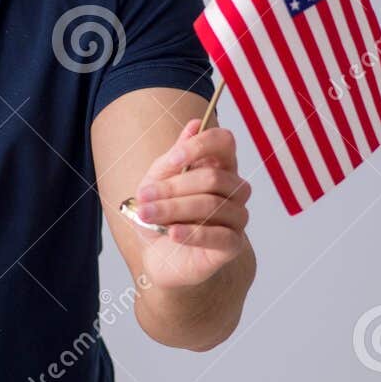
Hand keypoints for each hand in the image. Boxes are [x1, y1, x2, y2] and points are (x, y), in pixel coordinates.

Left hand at [132, 119, 251, 289]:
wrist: (160, 258)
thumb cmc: (162, 216)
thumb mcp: (157, 182)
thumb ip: (174, 157)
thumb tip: (195, 123)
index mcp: (218, 166)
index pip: (225, 141)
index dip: (199, 146)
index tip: (171, 160)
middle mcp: (234, 189)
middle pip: (211, 177)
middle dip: (172, 187)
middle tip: (143, 196)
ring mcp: (237, 216)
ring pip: (212, 204)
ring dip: (173, 209)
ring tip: (147, 215)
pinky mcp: (234, 244)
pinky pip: (219, 235)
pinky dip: (193, 233)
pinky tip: (172, 233)